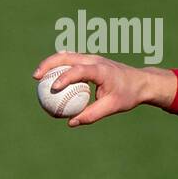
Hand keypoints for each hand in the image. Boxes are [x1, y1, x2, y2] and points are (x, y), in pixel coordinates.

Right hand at [32, 51, 175, 126]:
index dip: (64, 78)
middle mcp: (95, 60)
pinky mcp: (90, 61)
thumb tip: (71, 122)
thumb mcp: (112, 107)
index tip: (53, 88)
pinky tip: (49, 77)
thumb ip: (92, 114)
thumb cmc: (129, 95)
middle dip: (49, 64)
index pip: (79, 70)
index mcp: (101, 70)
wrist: (142, 82)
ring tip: (38, 77)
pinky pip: (70, 61)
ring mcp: (92, 58)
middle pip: (67, 57)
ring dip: (51, 63)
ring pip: (66, 56)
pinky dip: (59, 66)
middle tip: (36, 77)